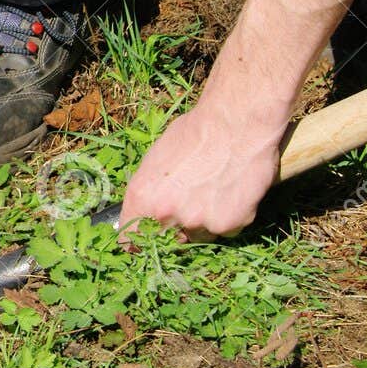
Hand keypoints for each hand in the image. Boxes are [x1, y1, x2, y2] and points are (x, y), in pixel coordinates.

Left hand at [120, 104, 281, 241]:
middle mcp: (167, 215)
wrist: (236, 123)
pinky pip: (226, 230)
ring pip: (198, 236)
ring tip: (213, 190)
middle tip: (188, 207)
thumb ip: (148, 193)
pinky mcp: (230, 224)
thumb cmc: (194, 133)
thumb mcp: (155, 160)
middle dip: (173, 231)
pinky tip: (232, 192)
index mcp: (142, 198)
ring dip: (203, 223)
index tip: (143, 244)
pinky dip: (229, 217)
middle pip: (166, 241)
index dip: (137, 243)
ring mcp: (200, 223)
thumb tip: (143, 213)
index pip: (130, 240)